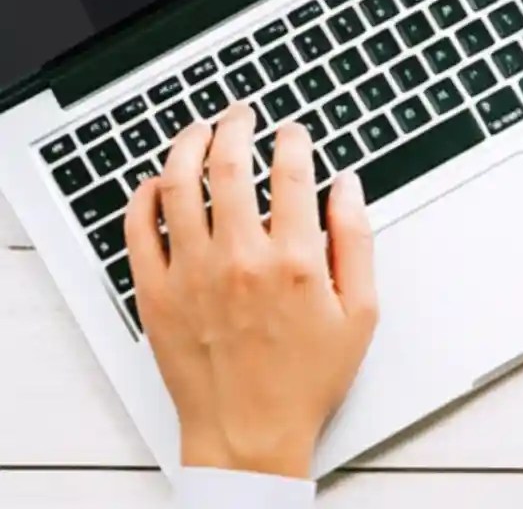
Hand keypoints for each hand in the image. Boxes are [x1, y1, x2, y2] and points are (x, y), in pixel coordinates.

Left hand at [125, 103, 378, 478]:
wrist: (250, 433)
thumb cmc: (305, 379)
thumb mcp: (359, 312)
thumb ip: (356, 241)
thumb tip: (348, 187)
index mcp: (295, 261)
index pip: (291, 173)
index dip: (293, 140)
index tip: (293, 132)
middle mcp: (240, 259)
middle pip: (229, 165)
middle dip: (237, 126)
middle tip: (242, 114)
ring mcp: (192, 274)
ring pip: (177, 185)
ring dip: (188, 146)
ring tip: (198, 130)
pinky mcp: (157, 293)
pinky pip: (138, 229)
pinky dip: (143, 197)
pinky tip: (155, 183)